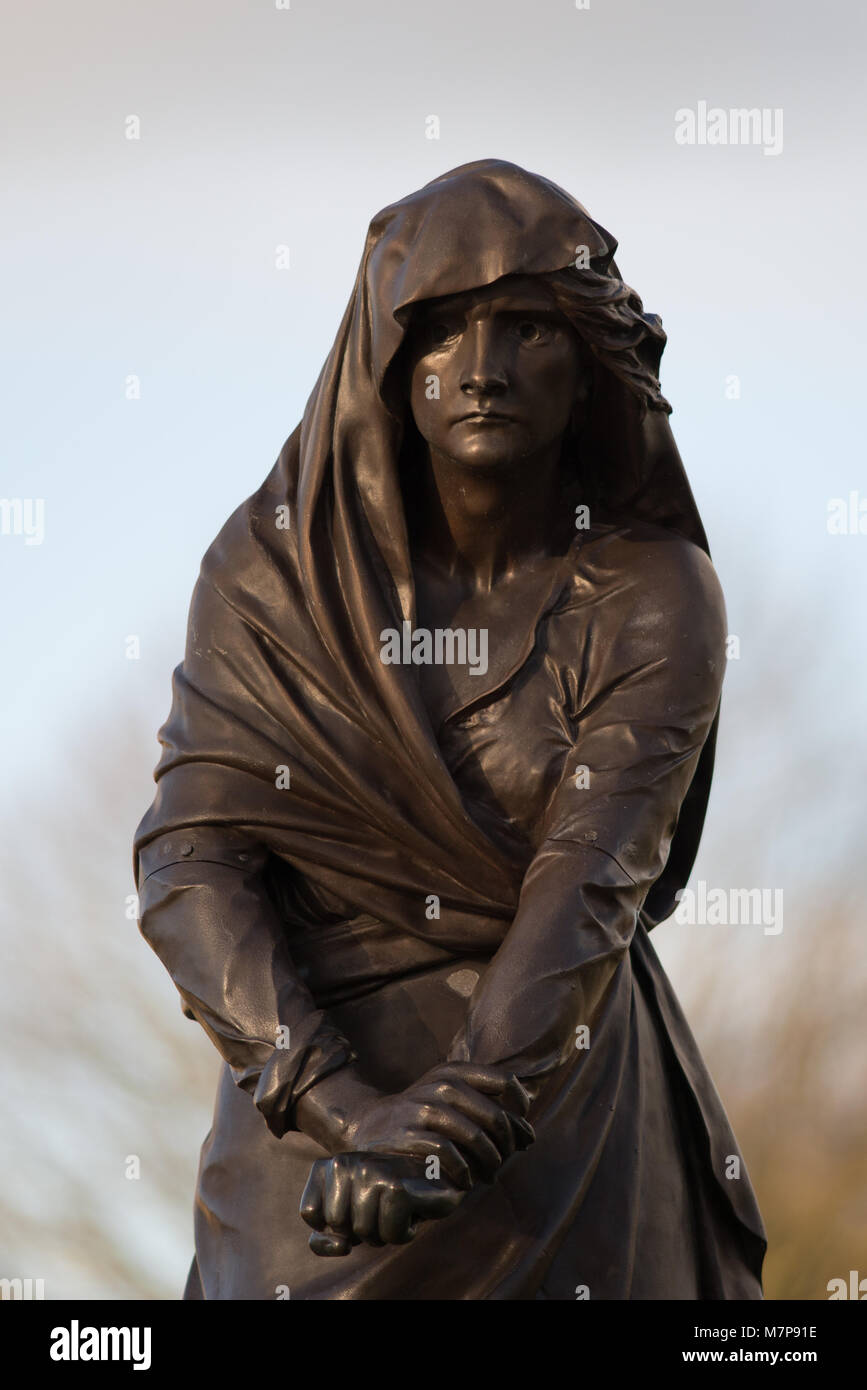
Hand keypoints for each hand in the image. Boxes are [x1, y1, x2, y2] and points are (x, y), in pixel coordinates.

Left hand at [300, 1151, 464, 1256]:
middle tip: (383, 1209)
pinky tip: (413, 1213)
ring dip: (385, 1232)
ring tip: (399, 1209)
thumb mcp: (351, 1218)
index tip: (357, 1208)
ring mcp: (371, 1172)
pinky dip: (404, 1233)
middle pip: (338, 1226)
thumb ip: (326, 1237)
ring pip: (364, 1232)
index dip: (335, 1224)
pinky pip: (390, 1234)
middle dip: (362, 1229)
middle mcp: (346, 1162)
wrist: (439, 1179)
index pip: (311, 1213)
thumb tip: (340, 1246)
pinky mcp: (396, 1187)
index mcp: (330, 1164)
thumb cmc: (391, 1201)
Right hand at [341, 1061, 533, 1188]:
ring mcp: (424, 1108)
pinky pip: (449, 1153)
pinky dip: (464, 1171)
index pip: (505, 1082)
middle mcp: (442, 1085)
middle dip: (507, 1145)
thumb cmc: (424, 1116)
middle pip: (495, 1116)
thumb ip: (488, 1109)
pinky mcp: (410, 1133)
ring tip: (489, 1176)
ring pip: (475, 1136)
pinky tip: (465, 1182)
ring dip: (489, 1162)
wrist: (370, 1125)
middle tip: (505, 1162)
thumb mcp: (451, 1100)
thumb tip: (529, 1136)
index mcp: (455, 1071)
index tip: (520, 1131)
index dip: (520, 1108)